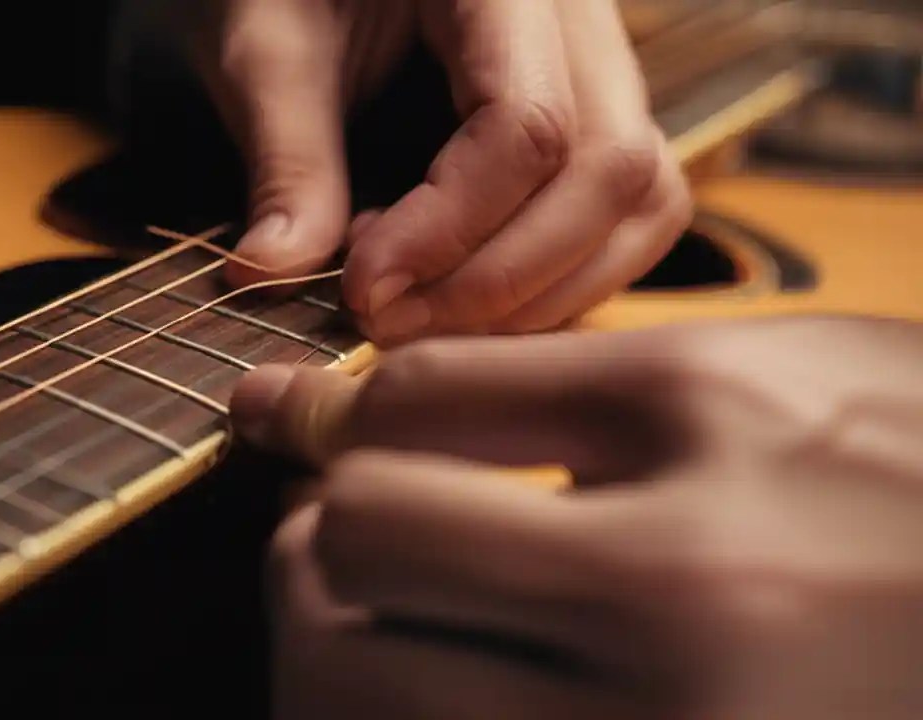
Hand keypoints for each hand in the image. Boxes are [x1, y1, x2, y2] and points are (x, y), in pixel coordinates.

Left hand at [186, 0, 691, 343]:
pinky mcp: (595, 121)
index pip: (527, 124)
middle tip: (392, 324)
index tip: (364, 289)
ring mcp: (604, 71)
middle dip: (503, 279)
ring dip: (542, 293)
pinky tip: (462, 299)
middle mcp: (581, 22)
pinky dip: (558, 281)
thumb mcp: (267, 51)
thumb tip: (276, 269)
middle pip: (611, 172)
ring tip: (425, 317)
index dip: (449, 230)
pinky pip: (624, 216)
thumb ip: (286, 160)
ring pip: (639, 201)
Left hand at [229, 315, 922, 718]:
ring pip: (350, 677)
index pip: (419, 393)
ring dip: (333, 635)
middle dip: (328, 519)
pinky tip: (449, 674)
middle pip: (356, 529)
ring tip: (381, 611)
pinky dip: (400, 712)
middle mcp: (676, 577)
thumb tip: (388, 404)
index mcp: (712, 417)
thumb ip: (599, 380)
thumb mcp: (802, 378)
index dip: (346, 406)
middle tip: (352, 523)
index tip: (327, 424)